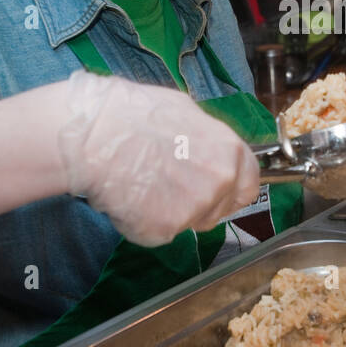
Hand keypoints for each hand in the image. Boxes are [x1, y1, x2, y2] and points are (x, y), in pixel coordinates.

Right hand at [56, 71, 259, 246]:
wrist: (96, 135)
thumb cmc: (137, 114)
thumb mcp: (187, 114)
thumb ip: (210, 142)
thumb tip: (211, 154)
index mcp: (230, 153)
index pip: (249, 188)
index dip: (232, 191)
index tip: (218, 192)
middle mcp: (219, 185)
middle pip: (218, 210)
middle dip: (199, 204)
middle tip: (168, 186)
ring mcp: (192, 211)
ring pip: (187, 222)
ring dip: (170, 213)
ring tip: (142, 186)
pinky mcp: (163, 230)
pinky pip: (158, 232)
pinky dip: (144, 222)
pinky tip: (128, 197)